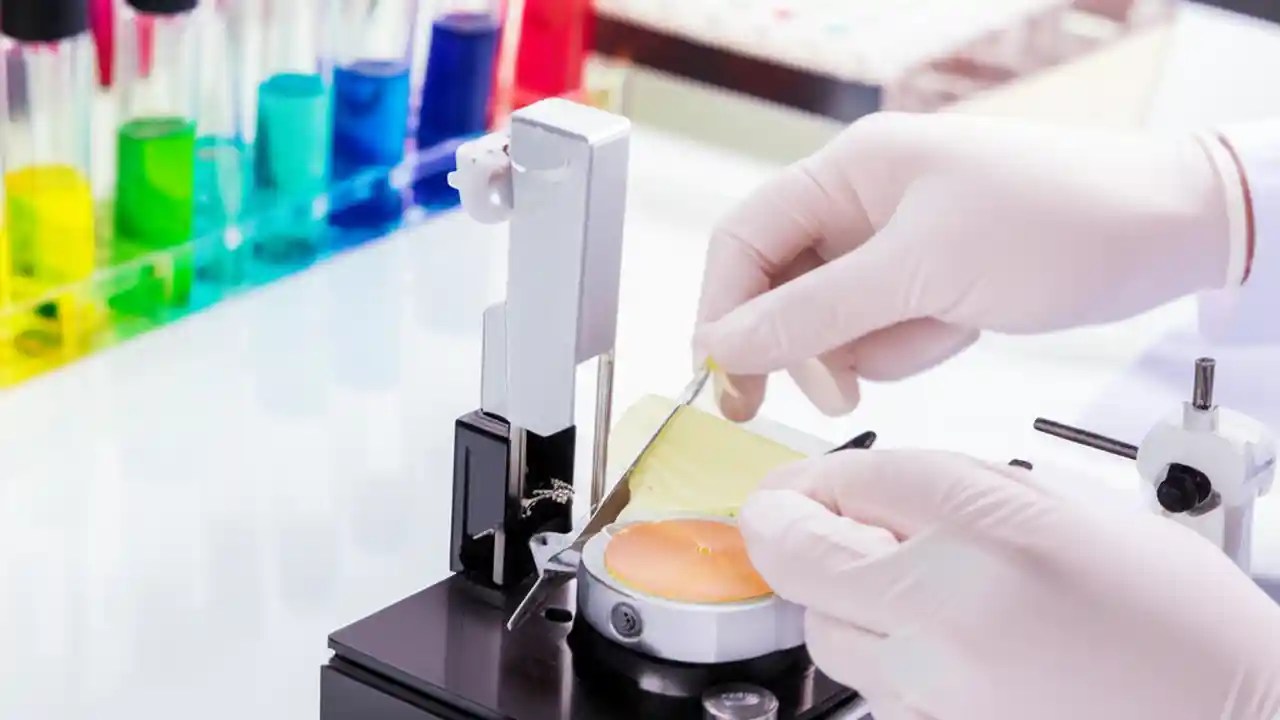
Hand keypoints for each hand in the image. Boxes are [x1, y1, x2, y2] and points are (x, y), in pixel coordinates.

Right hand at [694, 112, 1238, 419]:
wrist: (1164, 232)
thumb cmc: (1055, 220)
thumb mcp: (920, 269)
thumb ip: (813, 311)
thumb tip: (724, 343)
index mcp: (848, 172)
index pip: (745, 238)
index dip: (722, 307)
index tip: (723, 373)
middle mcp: (861, 206)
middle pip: (781, 287)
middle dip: (796, 344)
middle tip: (802, 401)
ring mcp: (896, 248)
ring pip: (832, 323)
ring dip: (870, 347)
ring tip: (933, 333)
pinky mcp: (929, 284)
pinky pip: (884, 335)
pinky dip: (912, 347)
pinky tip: (961, 327)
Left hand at [739, 450, 1279, 719]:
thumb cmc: (1175, 621)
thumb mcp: (1068, 507)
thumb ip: (948, 492)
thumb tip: (852, 493)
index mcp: (990, 534)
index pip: (842, 484)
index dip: (809, 478)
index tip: (802, 485)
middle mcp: (948, 618)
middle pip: (797, 558)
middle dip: (796, 531)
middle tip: (817, 522)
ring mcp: (934, 695)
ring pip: (825, 628)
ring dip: (844, 597)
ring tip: (917, 588)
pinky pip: (869, 684)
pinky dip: (884, 653)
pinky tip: (948, 641)